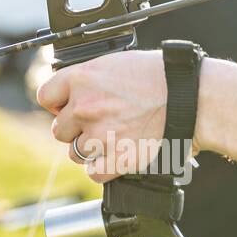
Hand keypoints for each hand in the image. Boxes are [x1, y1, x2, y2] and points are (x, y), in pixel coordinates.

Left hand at [35, 50, 168, 182]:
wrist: (190, 97)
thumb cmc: (159, 77)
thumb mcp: (113, 64)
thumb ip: (86, 81)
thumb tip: (70, 97)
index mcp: (81, 78)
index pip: (45, 97)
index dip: (57, 104)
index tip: (67, 108)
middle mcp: (85, 107)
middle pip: (59, 130)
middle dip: (76, 130)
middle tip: (100, 124)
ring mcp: (99, 134)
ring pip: (75, 153)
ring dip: (91, 150)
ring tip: (113, 139)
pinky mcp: (117, 158)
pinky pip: (93, 173)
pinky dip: (104, 169)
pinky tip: (117, 156)